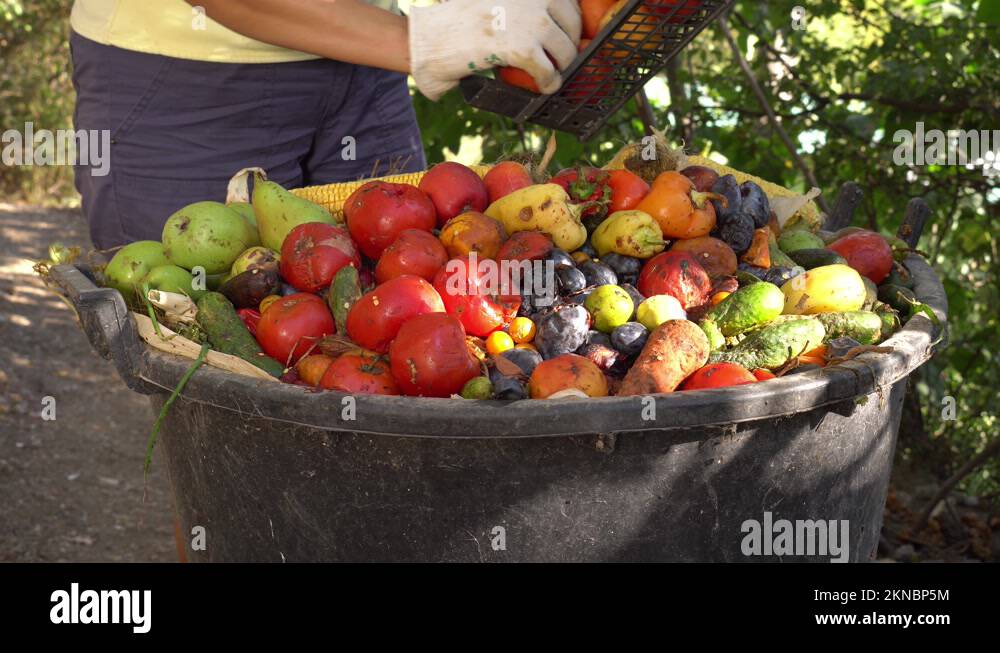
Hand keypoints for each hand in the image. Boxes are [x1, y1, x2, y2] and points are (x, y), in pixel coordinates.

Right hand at [409, 0, 581, 100]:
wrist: (431, 37)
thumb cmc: (458, 20)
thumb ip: (522, 4)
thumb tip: (553, 22)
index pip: (568, 1)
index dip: (569, 21)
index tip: (564, 34)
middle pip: (571, 24)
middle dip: (567, 44)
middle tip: (558, 58)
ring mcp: (530, 20)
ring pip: (565, 49)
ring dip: (561, 65)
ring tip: (551, 73)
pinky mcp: (522, 48)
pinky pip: (549, 70)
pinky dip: (549, 82)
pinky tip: (545, 86)